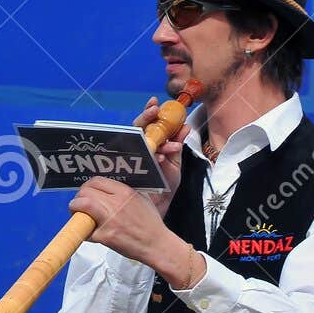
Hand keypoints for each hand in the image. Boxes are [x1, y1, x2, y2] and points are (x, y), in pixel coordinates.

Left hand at [71, 178, 186, 274]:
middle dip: (79, 197)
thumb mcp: (141, 199)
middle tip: (79, 205)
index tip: (87, 193)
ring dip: (75, 209)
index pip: (96, 181)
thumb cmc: (150, 224)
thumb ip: (124, 192)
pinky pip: (87, 230)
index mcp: (125, 192)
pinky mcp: (106, 236)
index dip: (88, 186)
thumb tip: (107, 190)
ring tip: (78, 215)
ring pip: (82, 205)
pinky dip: (84, 232)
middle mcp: (116, 202)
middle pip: (86, 191)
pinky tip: (89, 233)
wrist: (156, 244)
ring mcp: (110, 219)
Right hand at [134, 96, 187, 216]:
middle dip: (146, 117)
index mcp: (150, 146)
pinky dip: (150, 157)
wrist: (159, 210)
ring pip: (133, 140)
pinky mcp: (127, 173)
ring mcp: (131, 160)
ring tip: (162, 134)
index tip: (156, 101)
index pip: (148, 125)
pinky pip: (135, 160)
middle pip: (138, 128)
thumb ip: (178, 145)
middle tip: (155, 109)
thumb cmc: (164, 187)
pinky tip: (160, 158)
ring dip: (147, 134)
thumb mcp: (175, 164)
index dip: (150, 112)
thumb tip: (186, 126)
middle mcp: (138, 150)